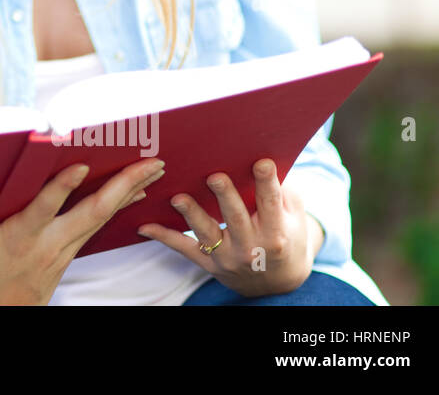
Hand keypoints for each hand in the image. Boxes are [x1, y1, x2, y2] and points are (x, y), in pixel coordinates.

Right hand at [0, 157, 165, 304]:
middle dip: (123, 187)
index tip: (80, 165)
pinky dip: (119, 205)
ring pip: (103, 216)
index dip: (61, 188)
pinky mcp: (70, 252)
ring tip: (155, 167)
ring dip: (130, 191)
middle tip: (150, 162)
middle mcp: (49, 243)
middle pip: (92, 212)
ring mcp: (64, 249)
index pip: (45, 209)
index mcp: (20, 239)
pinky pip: (100, 224)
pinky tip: (136, 191)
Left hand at [135, 158, 318, 296]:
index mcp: (276, 232)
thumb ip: (282, 193)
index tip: (261, 161)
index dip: (267, 183)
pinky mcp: (209, 264)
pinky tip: (144, 226)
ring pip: (207, 234)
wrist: (277, 282)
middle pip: (236, 218)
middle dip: (225, 197)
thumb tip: (264, 157)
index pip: (271, 203)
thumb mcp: (294, 217)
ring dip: (191, 215)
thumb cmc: (286, 236)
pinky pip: (184, 249)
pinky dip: (163, 237)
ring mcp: (228, 258)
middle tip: (215, 176)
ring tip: (177, 197)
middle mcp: (252, 247)